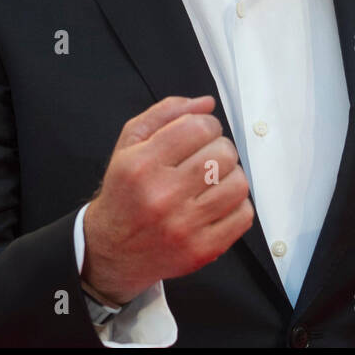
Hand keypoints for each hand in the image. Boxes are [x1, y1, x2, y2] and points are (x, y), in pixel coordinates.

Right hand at [82, 95, 253, 303]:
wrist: (111, 251)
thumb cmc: (124, 193)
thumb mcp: (129, 145)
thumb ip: (165, 114)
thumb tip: (206, 103)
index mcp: (142, 165)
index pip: (199, 128)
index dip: (206, 125)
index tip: (200, 134)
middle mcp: (162, 196)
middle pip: (223, 154)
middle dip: (219, 150)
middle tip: (205, 159)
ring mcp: (184, 226)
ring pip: (238, 183)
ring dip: (230, 176)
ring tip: (212, 181)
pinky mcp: (202, 250)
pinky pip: (243, 215)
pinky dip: (237, 205)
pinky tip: (216, 203)